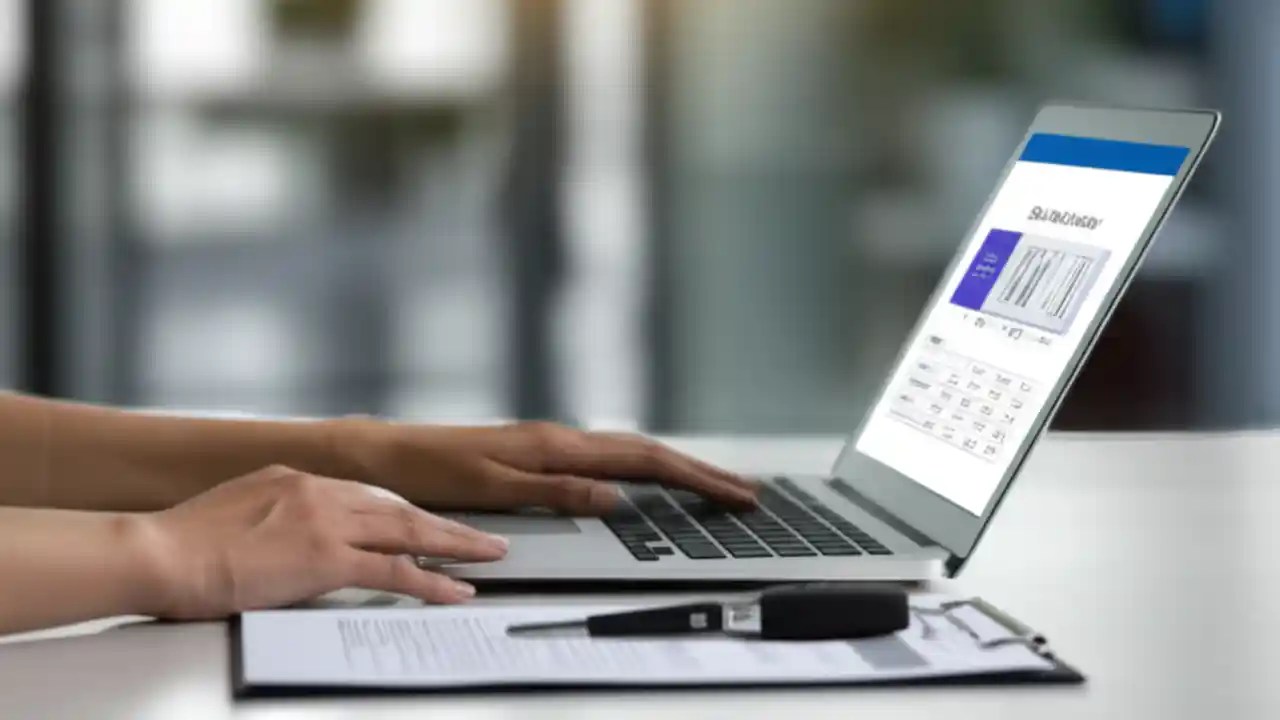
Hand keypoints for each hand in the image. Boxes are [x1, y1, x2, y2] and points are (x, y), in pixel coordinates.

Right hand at [141, 465, 507, 618]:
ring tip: (487, 555)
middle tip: (480, 535)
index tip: (427, 522)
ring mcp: (324, 520)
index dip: (402, 512)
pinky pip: (394, 570)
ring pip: (408, 529)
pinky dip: (431, 580)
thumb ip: (270, 518)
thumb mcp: (233, 513)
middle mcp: (317, 490)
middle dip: (444, 523)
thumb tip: (284, 540)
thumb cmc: (179, 544)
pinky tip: (454, 589)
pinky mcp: (325, 556)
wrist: (155, 552)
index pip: (365, 495)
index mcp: (294, 478)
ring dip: (454, 544)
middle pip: (398, 506)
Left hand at [336, 420, 758, 514]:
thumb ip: (557, 491)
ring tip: (715, 485)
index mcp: (556, 445)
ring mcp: (553, 442)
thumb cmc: (432, 470)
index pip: (644, 460)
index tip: (734, 494)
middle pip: (649, 451)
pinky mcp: (541, 452)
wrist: (387, 454)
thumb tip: (616, 496)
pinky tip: (651, 479)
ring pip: (632, 452)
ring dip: (678, 469)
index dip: (695, 478)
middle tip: (747, 493)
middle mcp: (561, 438)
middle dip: (702, 472)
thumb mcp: (493, 488)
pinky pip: (610, 458)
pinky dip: (645, 468)